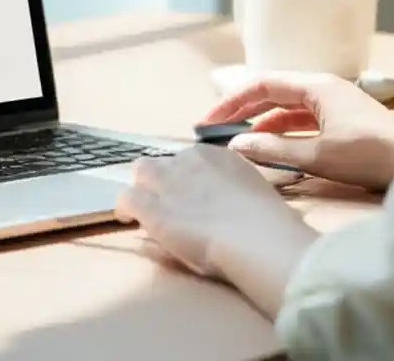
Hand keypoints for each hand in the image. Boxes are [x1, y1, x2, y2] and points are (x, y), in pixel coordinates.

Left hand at [115, 145, 317, 315]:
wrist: (257, 237)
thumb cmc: (267, 223)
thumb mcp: (251, 192)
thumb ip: (231, 188)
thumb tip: (216, 195)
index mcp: (217, 155)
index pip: (189, 160)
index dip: (185, 180)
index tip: (190, 197)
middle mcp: (188, 160)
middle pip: (162, 162)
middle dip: (159, 180)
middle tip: (166, 204)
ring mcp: (167, 180)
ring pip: (141, 173)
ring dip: (143, 189)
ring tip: (146, 210)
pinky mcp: (151, 205)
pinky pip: (126, 198)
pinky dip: (125, 208)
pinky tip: (127, 219)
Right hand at [201, 72, 393, 190]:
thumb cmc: (370, 155)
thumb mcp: (317, 155)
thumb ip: (274, 149)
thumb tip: (236, 145)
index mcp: (317, 86)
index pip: (262, 84)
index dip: (231, 102)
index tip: (209, 121)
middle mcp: (324, 88)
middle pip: (272, 92)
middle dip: (241, 110)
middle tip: (214, 129)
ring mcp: (334, 103)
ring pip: (286, 107)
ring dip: (260, 121)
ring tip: (236, 140)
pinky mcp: (342, 120)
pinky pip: (301, 119)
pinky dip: (280, 130)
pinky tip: (268, 145)